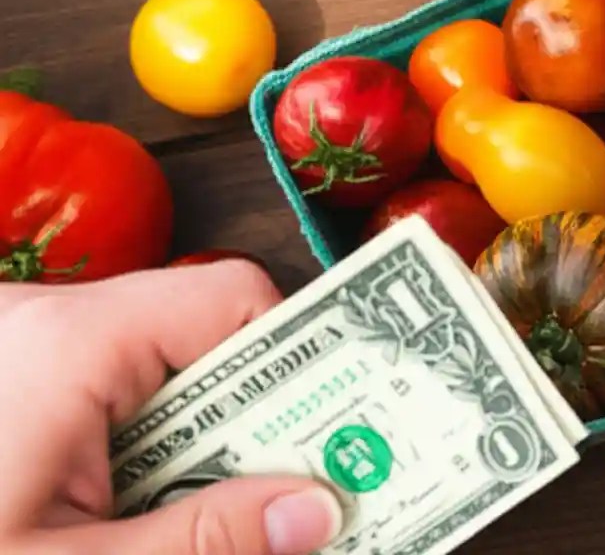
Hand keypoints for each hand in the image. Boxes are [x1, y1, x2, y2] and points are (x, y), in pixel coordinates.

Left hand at [0, 261, 341, 554]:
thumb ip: (202, 539)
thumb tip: (313, 510)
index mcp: (65, 342)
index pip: (232, 297)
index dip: (302, 356)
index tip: (348, 425)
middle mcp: (41, 321)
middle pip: (201, 338)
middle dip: (254, 419)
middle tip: (298, 494)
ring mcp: (19, 348)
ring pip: (156, 372)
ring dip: (198, 446)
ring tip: (210, 517)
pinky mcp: (9, 383)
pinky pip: (104, 394)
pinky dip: (145, 448)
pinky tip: (145, 512)